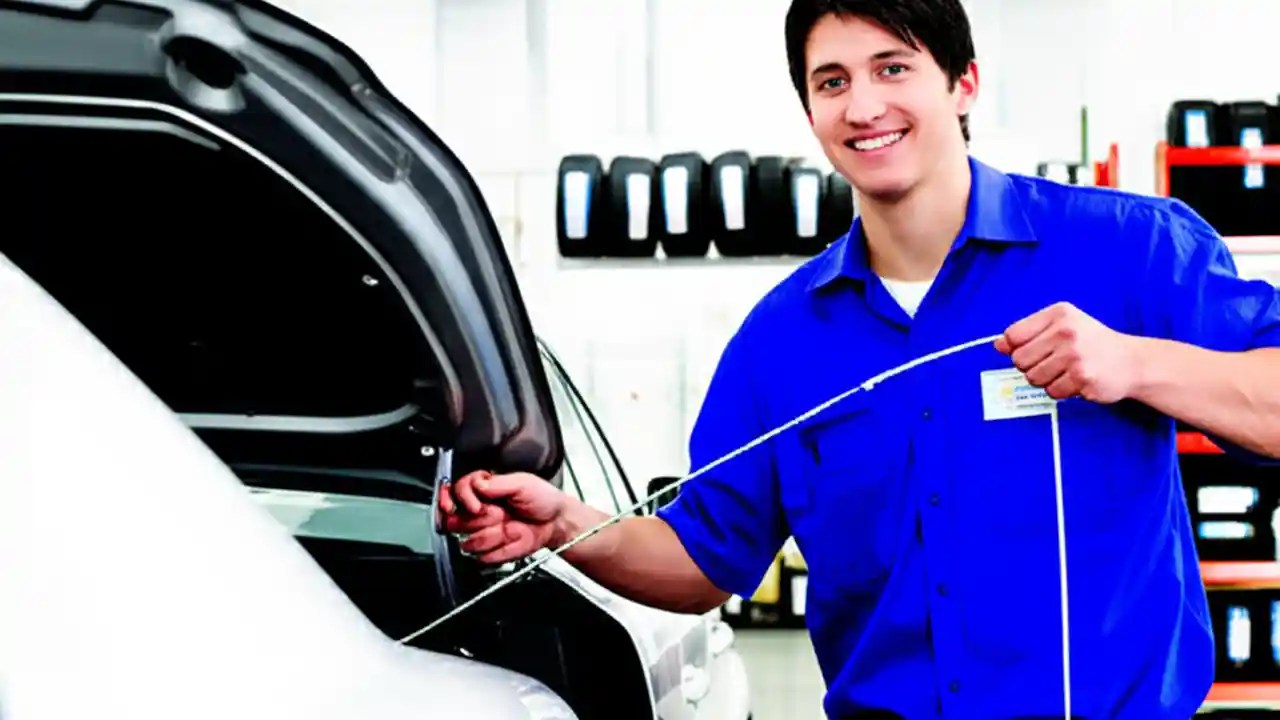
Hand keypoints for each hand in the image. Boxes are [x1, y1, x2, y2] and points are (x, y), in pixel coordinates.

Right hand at [437, 470, 569, 563]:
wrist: (556, 522)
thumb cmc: (542, 499)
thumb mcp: (522, 483)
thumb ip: (497, 483)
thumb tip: (477, 484)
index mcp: (481, 491)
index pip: (454, 492)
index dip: (458, 499)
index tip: (474, 506)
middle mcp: (477, 512)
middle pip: (454, 520)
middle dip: (476, 519)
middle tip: (497, 514)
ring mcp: (482, 533)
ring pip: (469, 541)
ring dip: (490, 535)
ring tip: (508, 525)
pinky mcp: (490, 552)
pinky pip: (483, 557)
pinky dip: (499, 550)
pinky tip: (511, 539)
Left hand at [994, 302, 1141, 402]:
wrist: (1131, 361)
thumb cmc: (1092, 343)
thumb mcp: (1062, 327)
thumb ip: (1028, 334)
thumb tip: (998, 344)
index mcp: (1059, 314)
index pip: (1013, 335)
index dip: (1017, 348)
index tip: (1033, 350)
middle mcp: (1066, 331)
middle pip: (1019, 360)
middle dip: (1032, 367)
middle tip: (1054, 363)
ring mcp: (1075, 355)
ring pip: (1033, 378)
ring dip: (1046, 380)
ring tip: (1066, 371)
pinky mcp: (1083, 378)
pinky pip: (1052, 392)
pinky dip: (1061, 390)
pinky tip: (1077, 380)